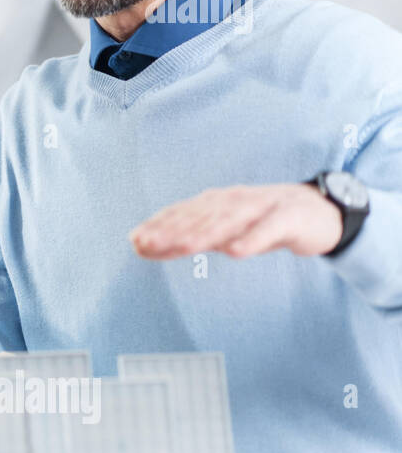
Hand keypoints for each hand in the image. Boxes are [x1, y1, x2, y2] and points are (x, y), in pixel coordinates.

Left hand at [129, 183, 342, 259]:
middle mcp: (234, 200)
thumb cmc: (261, 222)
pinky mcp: (289, 217)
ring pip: (229, 220)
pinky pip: (269, 228)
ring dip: (204, 233)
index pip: (182, 213)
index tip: (134, 242)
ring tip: (181, 246)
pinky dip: (252, 238)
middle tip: (146, 244)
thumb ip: (188, 237)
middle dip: (171, 230)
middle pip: (199, 216)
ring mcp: (262, 206)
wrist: (317, 212)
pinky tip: (236, 251)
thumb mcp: (223, 232)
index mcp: (216, 203)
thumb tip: (142, 246)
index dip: (158, 226)